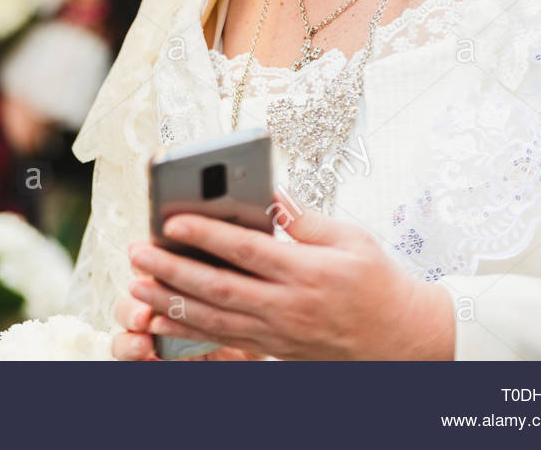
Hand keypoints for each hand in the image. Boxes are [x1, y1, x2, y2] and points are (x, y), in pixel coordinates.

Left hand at [118, 199, 454, 359]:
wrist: (405, 340)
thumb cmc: (379, 283)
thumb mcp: (350, 239)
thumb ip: (304, 218)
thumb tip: (267, 192)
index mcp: (309, 272)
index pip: (247, 250)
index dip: (207, 234)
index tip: (172, 220)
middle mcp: (290, 306)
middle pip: (220, 287)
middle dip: (173, 270)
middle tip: (137, 252)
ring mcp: (280, 332)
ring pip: (215, 318)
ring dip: (170, 302)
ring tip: (135, 284)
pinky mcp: (275, 348)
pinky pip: (225, 340)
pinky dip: (189, 330)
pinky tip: (161, 319)